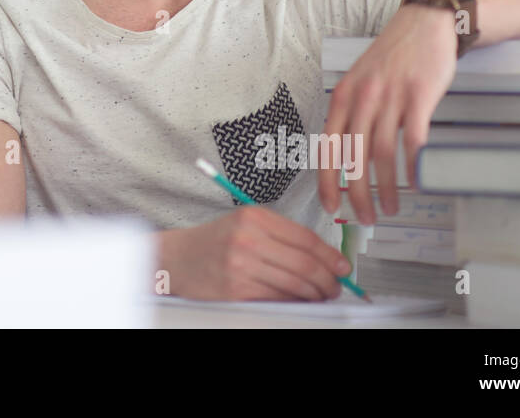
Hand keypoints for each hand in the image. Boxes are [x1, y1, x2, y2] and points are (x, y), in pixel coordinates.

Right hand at [156, 207, 350, 300]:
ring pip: (294, 284)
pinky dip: (294, 302)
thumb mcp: (244, 224)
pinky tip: (299, 301)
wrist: (177, 259)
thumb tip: (322, 257)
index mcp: (253, 217)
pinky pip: (276, 299)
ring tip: (321, 295)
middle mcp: (247, 239)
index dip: (330, 255)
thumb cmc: (214, 241)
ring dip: (315, 294)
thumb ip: (279, 235)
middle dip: (327, 279)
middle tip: (335, 286)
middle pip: (304, 264)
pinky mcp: (236, 290)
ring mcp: (241, 266)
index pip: (304, 238)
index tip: (342, 266)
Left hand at [317, 4, 457, 224]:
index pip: (328, 145)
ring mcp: (391, 96)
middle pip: (354, 156)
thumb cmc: (393, 56)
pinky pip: (413, 140)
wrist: (425, 23)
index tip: (331, 206)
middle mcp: (362, 97)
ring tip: (391, 208)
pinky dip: (413, 167)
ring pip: (382, 153)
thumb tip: (345, 155)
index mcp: (343, 95)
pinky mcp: (419, 95)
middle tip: (365, 217)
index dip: (327, 180)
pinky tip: (416, 184)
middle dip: (357, 193)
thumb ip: (352, 112)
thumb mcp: (360, 80)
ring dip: (386, 187)